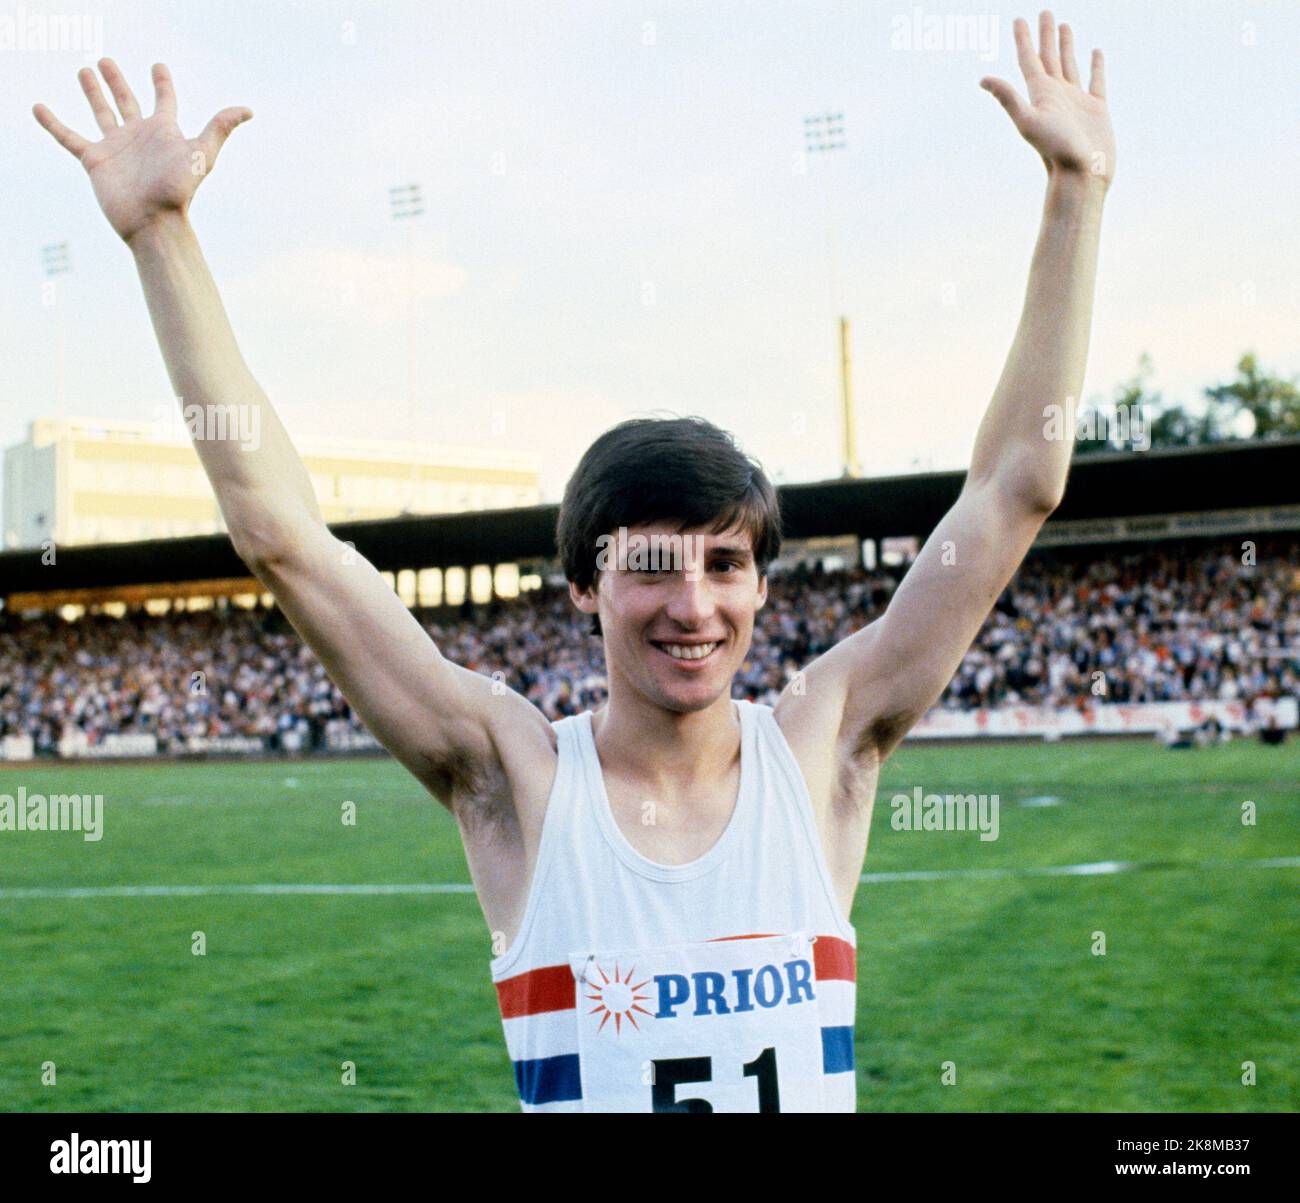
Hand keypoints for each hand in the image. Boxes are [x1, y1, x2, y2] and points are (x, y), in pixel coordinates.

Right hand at [33, 60, 251, 245]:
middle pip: (127, 101)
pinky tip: (39, 107)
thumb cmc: (178, 190)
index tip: (158, 67)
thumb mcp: (201, 154)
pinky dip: (53, 123)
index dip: (162, 83)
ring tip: (84, 71)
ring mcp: (116, 147)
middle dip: (117, 81)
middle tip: (106, 62)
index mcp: (163, 132)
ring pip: (101, 112)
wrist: (154, 221)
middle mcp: (139, 137)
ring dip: (93, 92)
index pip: (164, 100)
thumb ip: (220, 128)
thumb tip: (248, 110)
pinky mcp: (94, 160)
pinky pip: (69, 137)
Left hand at [980, 11, 1114, 189]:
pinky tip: (1095, 52)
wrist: (1082, 175)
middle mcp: (1056, 95)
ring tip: (1064, 26)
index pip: (1029, 60)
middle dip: (1045, 35)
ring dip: (1066, 46)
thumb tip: (982, 78)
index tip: (1018, 19)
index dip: (1023, 39)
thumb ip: (1008, 98)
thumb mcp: (1029, 121)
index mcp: (1040, 95)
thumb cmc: (1055, 151)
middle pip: (1049, 58)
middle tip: (1044, 11)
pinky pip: (1096, 80)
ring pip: (1069, 65)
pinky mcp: (1096, 108)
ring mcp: (1076, 101)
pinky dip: (1096, 65)